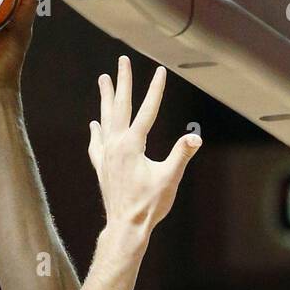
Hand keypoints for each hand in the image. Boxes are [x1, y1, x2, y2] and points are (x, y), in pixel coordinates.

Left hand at [89, 57, 200, 235]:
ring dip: (106, 98)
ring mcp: (106, 156)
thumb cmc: (148, 205)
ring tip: (103, 80)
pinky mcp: (102, 167)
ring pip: (106, 119)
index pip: (147, 110)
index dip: (155, 90)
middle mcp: (116, 145)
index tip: (160, 71)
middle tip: (122, 62)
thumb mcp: (169, 179)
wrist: (125, 227)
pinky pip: (97, 143)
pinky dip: (96, 131)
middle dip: (123, 82)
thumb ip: (182, 154)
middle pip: (120, 106)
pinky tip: (94, 124)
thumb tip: (195, 137)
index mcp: (133, 145)